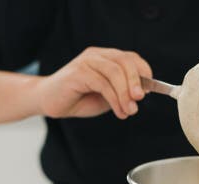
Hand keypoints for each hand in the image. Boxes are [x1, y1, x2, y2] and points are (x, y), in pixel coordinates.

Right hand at [35, 47, 151, 119]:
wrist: (49, 102)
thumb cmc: (78, 99)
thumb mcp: (107, 95)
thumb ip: (122, 93)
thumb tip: (141, 94)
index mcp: (105, 57)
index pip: (130, 58)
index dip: (143, 72)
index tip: (149, 91)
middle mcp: (96, 55)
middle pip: (124, 61)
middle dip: (137, 81)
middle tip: (140, 99)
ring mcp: (86, 62)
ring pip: (115, 72)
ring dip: (126, 93)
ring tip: (130, 111)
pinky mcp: (77, 73)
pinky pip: (102, 83)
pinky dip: (114, 99)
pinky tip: (119, 111)